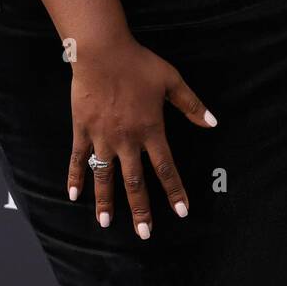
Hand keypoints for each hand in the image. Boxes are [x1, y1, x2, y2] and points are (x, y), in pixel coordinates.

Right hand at [66, 34, 216, 237]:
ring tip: (106, 224)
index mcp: (151, 129)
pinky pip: (78, 158)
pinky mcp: (82, 130)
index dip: (175, 191)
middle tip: (144, 233)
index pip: (166, 168)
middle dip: (141, 209)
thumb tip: (213, 123)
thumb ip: (191, 105)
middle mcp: (127, 139)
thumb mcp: (171, 81)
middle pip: (135, 181)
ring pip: (105, 176)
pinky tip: (73, 195)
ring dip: (106, 201)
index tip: (181, 212)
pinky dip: (75, 177)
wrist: (103, 52)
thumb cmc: (139, 64)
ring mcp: (102, 137)